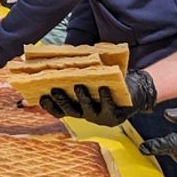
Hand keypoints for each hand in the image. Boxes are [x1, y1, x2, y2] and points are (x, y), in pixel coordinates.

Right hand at [39, 69, 156, 125]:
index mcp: (78, 107)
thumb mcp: (90, 79)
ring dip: (82, 98)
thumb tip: (57, 59)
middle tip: (55, 89)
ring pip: (88, 110)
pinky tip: (104, 88)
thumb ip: (76, 74)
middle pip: (71, 111)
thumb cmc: (108, 81)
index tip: (41, 96)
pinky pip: (109, 107)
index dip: (49, 106)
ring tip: (79, 86)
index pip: (59, 110)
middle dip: (62, 100)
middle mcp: (86, 115)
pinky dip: (105, 98)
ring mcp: (100, 117)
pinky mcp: (115, 116)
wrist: (135, 91)